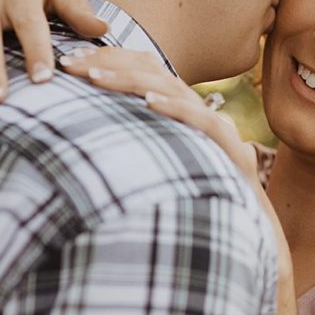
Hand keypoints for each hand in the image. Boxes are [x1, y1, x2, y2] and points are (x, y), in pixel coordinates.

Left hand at [58, 47, 299, 314]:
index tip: (65, 63)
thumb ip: (128, 156)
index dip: (106, 61)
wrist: (249, 253)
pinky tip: (149, 102)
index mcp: (178, 117)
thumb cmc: (196, 220)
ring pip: (174, 90)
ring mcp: (218, 134)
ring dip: (131, 80)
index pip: (143, 72)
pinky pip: (204, 124)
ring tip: (94, 78)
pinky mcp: (233, 157)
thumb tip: (77, 147)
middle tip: (66, 64)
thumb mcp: (152, 180)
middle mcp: (199, 116)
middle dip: (107, 62)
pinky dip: (176, 109)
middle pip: (154, 70)